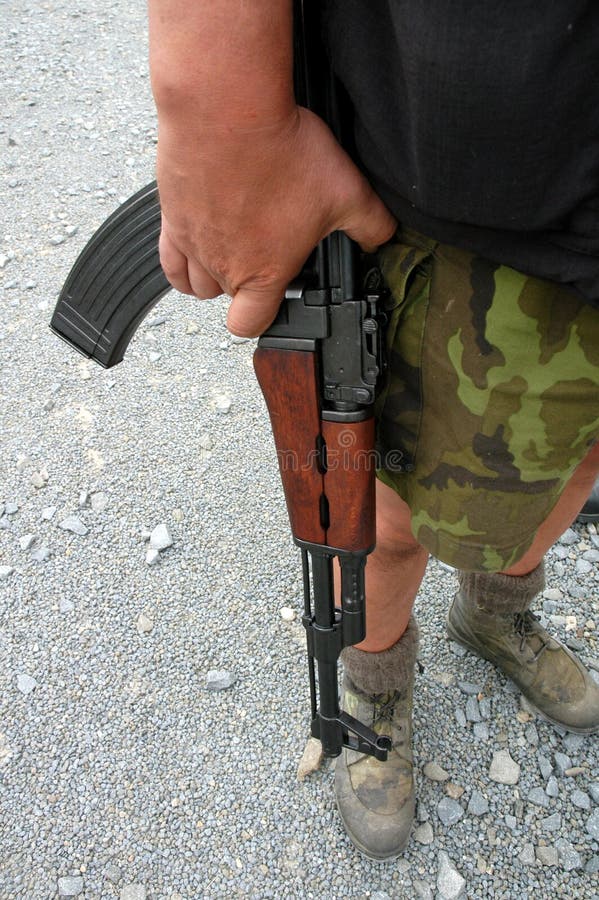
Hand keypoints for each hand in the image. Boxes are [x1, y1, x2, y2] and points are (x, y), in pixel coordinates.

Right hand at [156, 106, 396, 336]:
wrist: (227, 109)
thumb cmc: (280, 150)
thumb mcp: (346, 190)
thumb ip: (370, 225)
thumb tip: (381, 238)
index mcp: (264, 272)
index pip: (250, 325)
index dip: (263, 317)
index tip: (276, 297)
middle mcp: (223, 266)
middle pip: (228, 298)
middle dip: (246, 285)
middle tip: (265, 252)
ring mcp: (192, 244)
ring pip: (196, 284)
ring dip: (214, 277)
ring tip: (234, 250)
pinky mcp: (170, 217)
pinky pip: (169, 262)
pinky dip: (182, 264)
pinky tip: (196, 248)